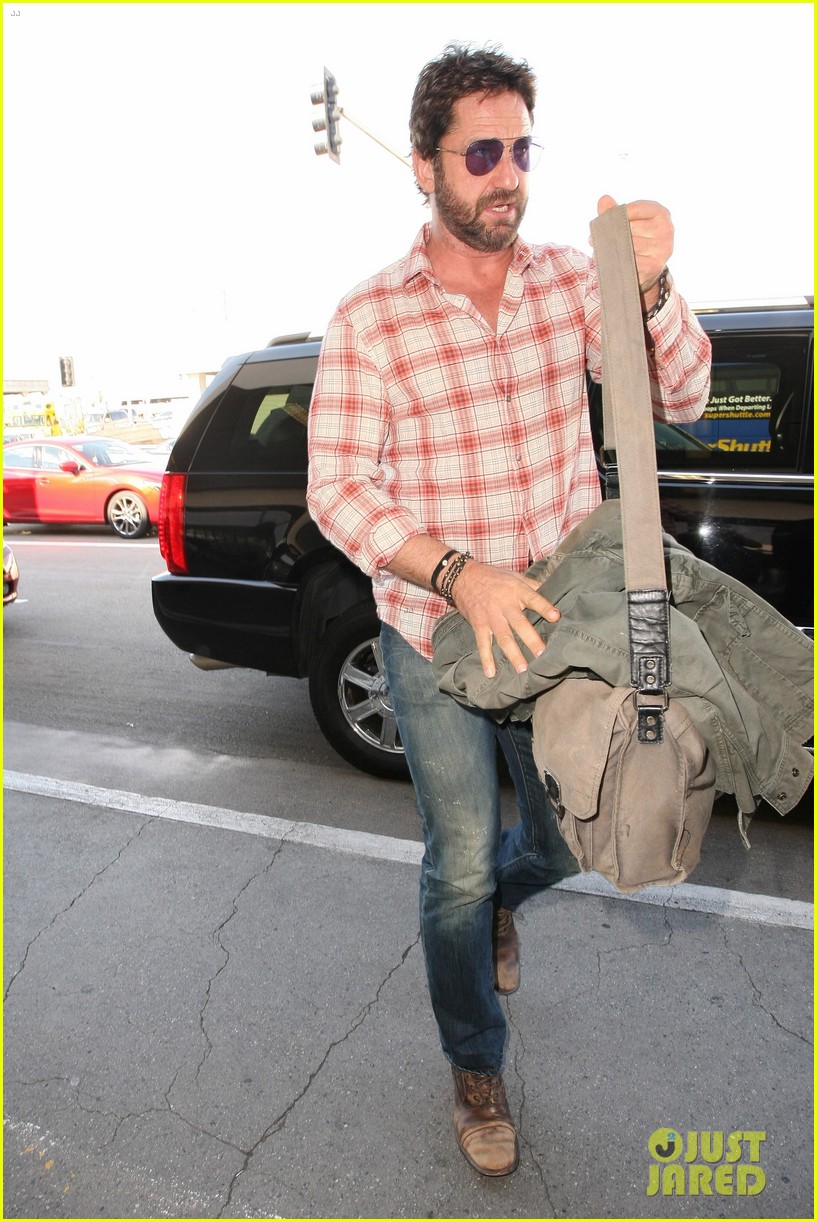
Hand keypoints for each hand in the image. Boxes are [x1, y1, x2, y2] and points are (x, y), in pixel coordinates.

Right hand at [449, 560, 559, 677]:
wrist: (463, 577)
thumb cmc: (493, 577)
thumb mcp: (514, 576)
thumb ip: (533, 585)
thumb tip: (554, 590)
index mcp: (516, 591)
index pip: (533, 599)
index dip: (544, 607)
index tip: (556, 617)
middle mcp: (504, 605)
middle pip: (520, 624)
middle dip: (531, 639)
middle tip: (542, 654)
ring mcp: (491, 616)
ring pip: (503, 637)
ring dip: (513, 654)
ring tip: (523, 669)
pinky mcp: (478, 625)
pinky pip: (482, 644)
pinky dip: (486, 659)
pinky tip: (491, 673)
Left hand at [597, 195, 673, 302]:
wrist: (644, 272)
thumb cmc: (635, 241)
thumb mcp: (626, 223)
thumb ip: (614, 211)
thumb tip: (603, 200)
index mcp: (661, 213)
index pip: (634, 209)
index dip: (616, 215)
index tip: (604, 222)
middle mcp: (666, 229)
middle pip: (629, 228)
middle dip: (610, 234)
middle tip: (594, 239)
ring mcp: (663, 248)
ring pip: (628, 245)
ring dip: (610, 249)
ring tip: (602, 252)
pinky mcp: (655, 265)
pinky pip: (630, 261)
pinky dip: (616, 262)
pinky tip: (610, 262)